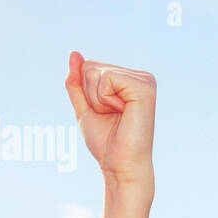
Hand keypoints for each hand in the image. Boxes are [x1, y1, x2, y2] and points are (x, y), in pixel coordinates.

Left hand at [63, 51, 155, 191]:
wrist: (119, 163)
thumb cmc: (105, 139)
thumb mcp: (84, 107)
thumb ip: (76, 82)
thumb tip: (73, 53)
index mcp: (128, 78)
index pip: (88, 67)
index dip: (85, 93)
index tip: (103, 112)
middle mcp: (140, 75)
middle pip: (90, 67)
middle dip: (89, 95)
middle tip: (109, 115)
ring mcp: (144, 79)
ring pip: (95, 73)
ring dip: (96, 99)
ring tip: (116, 115)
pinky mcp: (145, 86)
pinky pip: (107, 79)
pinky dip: (103, 99)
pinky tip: (121, 112)